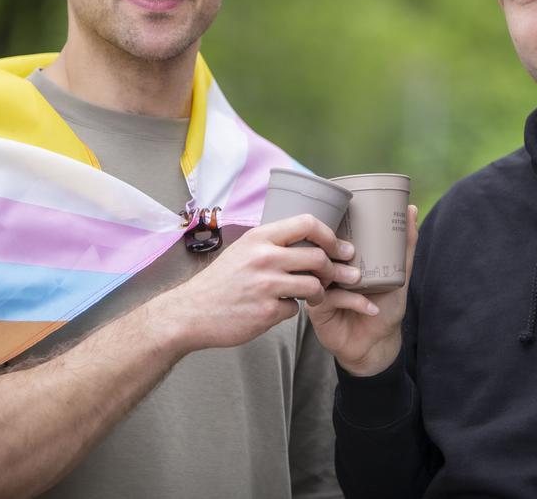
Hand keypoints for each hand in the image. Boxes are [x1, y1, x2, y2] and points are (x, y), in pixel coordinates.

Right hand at [152, 214, 361, 351]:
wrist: (190, 313)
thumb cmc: (220, 282)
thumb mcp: (242, 249)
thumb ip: (271, 243)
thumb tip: (305, 239)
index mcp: (260, 237)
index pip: (308, 223)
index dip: (331, 236)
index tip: (341, 247)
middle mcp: (264, 257)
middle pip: (318, 258)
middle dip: (337, 269)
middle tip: (345, 275)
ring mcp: (266, 285)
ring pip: (313, 286)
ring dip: (321, 293)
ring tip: (318, 296)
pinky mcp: (266, 311)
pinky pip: (295, 309)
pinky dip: (292, 309)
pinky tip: (280, 308)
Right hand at [306, 205, 417, 376]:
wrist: (377, 344)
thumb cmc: (384, 307)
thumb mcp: (399, 275)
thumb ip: (405, 246)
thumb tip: (411, 209)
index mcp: (341, 258)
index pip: (331, 235)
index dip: (335, 225)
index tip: (350, 219)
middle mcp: (328, 271)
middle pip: (322, 250)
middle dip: (337, 249)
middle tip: (354, 252)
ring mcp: (321, 289)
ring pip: (323, 272)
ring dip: (344, 275)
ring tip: (361, 280)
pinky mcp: (319, 309)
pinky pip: (331, 297)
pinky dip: (353, 301)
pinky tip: (371, 308)